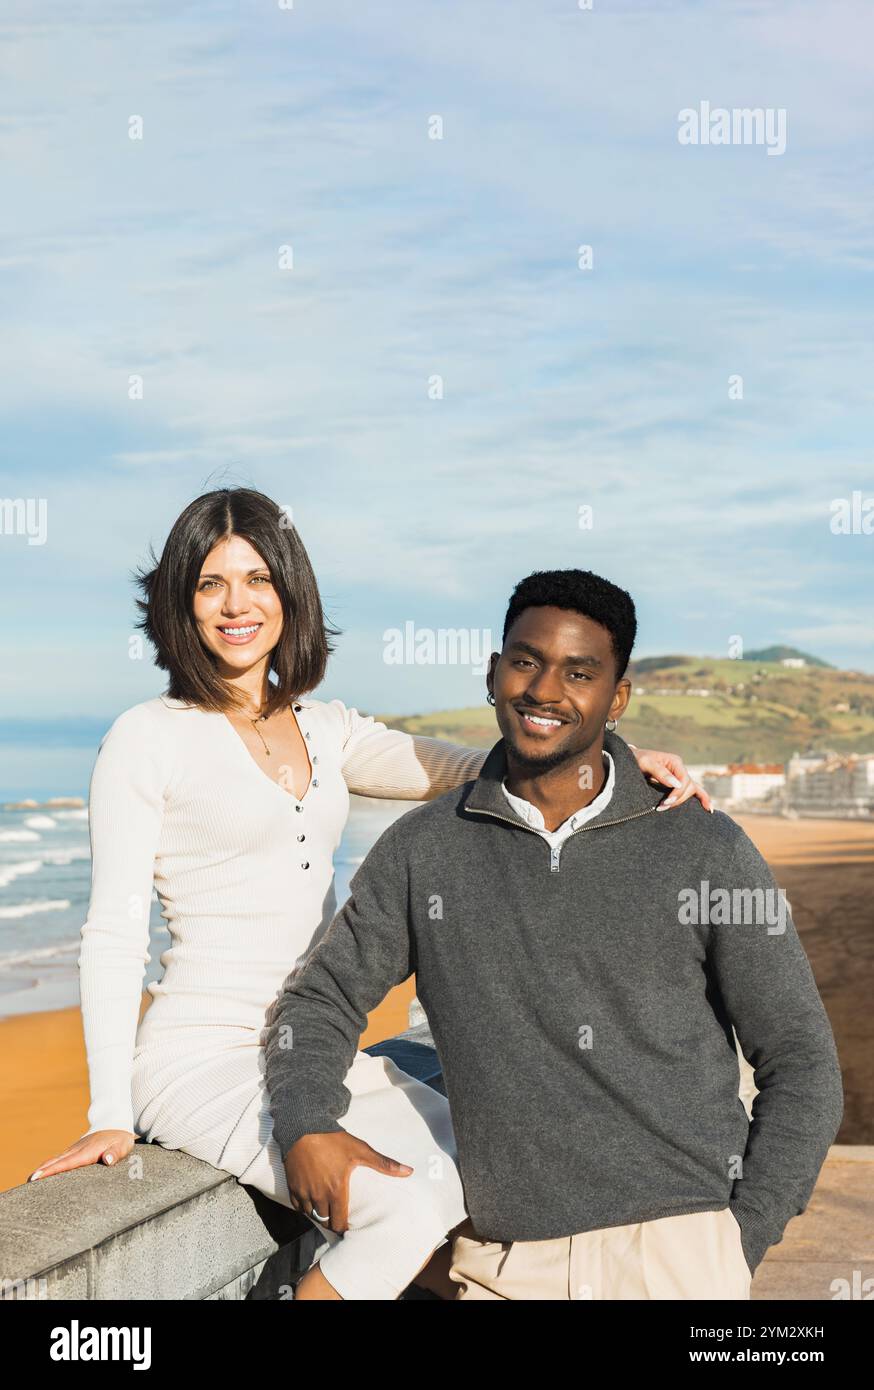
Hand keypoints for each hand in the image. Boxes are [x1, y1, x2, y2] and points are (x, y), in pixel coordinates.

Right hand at [28, 1129, 136, 1181]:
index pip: (67, 1163)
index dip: (52, 1170)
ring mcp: (75, 1149)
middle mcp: (78, 1150)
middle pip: (57, 1161)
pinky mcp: (76, 1150)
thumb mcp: (122, 1146)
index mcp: (87, 1152)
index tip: (37, 1176)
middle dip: (42, 1170)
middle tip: (28, 1181)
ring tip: (31, 1180)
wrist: (116, 1123)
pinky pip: (61, 1158)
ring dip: (44, 1168)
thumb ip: (116, 1153)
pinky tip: (45, 1172)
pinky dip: (50, 1165)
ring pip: (57, 1159)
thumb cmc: (120, 1138)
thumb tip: (108, 1160)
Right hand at [285, 1132, 412, 1233]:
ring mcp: (304, 1192)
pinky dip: (304, 1207)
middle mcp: (318, 1196)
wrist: (303, 1127)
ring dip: (318, 1214)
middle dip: (332, 1222)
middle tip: (338, 1218)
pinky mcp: (292, 1186)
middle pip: (324, 1221)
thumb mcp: (360, 1150)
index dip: (344, 1228)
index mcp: (336, 1191)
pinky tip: (311, 1200)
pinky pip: (297, 1206)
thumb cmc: (333, 1140)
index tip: (348, 1226)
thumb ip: (383, 1163)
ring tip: (325, 1209)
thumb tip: (409, 1171)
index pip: (339, 1223)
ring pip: (310, 1215)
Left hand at [627, 746, 712, 812]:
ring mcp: (681, 776)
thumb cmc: (637, 760)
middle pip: (689, 787)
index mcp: (675, 762)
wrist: (631, 761)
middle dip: (677, 799)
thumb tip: (676, 784)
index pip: (684, 780)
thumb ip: (660, 772)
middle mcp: (680, 769)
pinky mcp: (678, 784)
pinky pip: (694, 791)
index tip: (665, 802)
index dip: (677, 793)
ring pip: (692, 791)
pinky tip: (708, 809)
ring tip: (665, 809)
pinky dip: (703, 799)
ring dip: (683, 802)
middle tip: (660, 808)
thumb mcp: (645, 763)